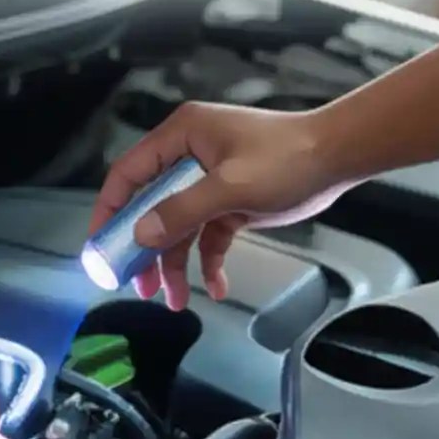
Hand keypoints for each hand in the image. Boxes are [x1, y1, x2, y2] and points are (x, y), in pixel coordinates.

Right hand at [89, 102, 354, 309]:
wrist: (339, 157)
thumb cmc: (287, 159)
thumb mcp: (231, 186)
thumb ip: (183, 210)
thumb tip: (141, 235)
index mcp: (180, 137)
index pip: (128, 174)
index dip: (109, 211)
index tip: (99, 248)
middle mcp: (188, 157)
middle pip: (151, 208)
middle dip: (146, 251)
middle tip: (139, 287)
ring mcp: (209, 181)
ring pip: (179, 229)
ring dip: (176, 265)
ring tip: (176, 301)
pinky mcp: (231, 202)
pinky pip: (208, 236)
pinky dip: (210, 262)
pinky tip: (218, 287)